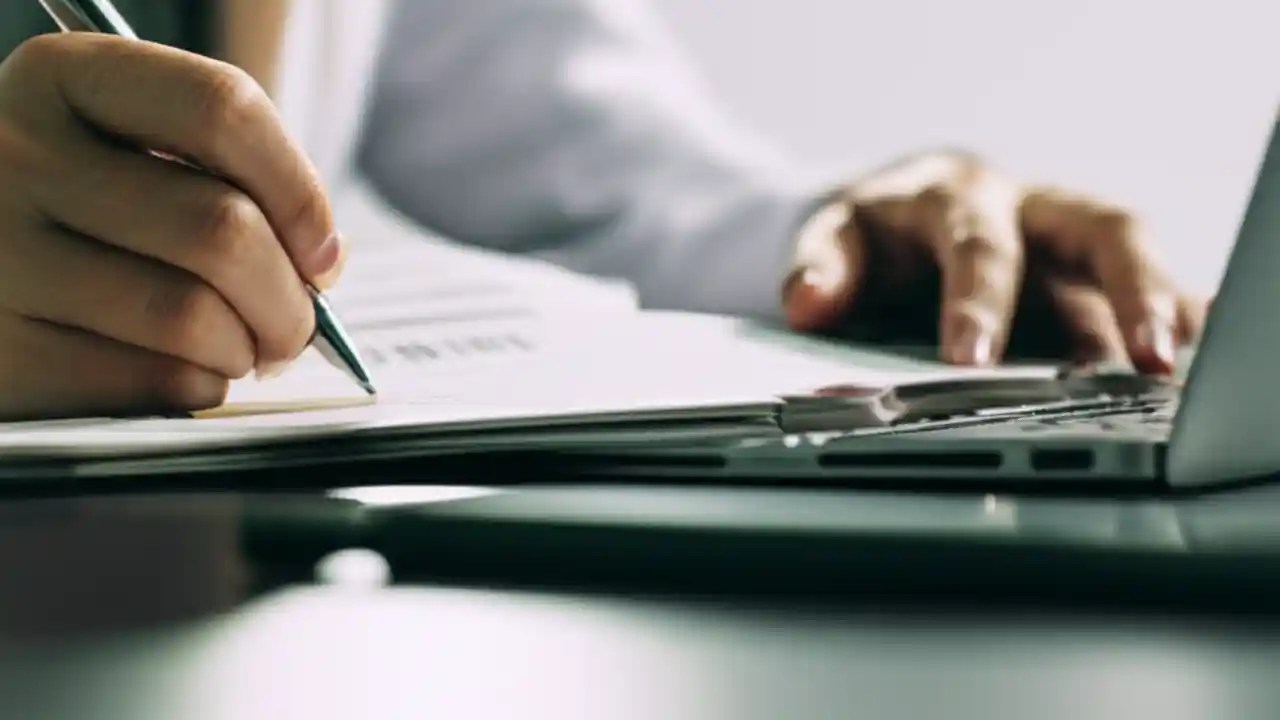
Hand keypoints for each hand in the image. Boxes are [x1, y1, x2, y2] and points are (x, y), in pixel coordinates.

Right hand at [0, 34, 343, 419]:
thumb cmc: (75, 208)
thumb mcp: (129, 150)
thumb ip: (226, 177)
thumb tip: (320, 262)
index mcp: (66, 79)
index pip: (221, 110)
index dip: (299, 191)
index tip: (322, 251)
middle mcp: (16, 152)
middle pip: (220, 229)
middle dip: (288, 300)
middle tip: (294, 326)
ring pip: (188, 316)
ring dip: (242, 350)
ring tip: (236, 350)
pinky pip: (147, 382)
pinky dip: (194, 390)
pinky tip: (185, 374)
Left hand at [783, 151, 1205, 372]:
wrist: (883, 217)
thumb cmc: (864, 232)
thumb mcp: (828, 235)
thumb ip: (819, 266)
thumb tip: (809, 302)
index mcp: (957, 196)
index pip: (978, 245)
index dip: (978, 302)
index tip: (971, 361)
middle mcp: (1027, 209)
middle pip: (1100, 231)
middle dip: (1127, 289)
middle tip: (1144, 355)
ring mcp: (1065, 243)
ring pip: (1132, 266)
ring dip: (1160, 314)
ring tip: (1174, 372)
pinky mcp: (1089, 276)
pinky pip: (1141, 294)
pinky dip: (1168, 323)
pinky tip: (1180, 368)